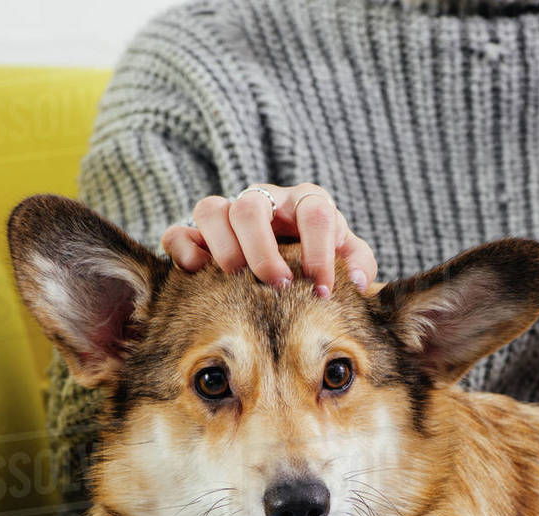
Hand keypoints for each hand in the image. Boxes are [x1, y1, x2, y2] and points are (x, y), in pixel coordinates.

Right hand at [161, 184, 378, 297]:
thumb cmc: (319, 258)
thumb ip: (359, 262)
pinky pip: (179, 231)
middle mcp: (265, 201)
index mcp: (305, 202)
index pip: (314, 211)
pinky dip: (185, 250)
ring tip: (236, 280)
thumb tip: (357, 280)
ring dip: (223, 248)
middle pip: (250, 206)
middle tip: (276, 285)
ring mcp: (228, 215)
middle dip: (262, 250)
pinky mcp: (198, 234)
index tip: (322, 290)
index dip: (319, 252)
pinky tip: (199, 274)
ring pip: (211, 209)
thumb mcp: (345, 257)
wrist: (289, 261)